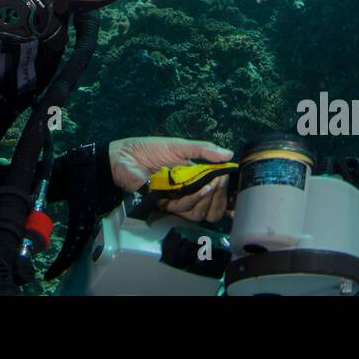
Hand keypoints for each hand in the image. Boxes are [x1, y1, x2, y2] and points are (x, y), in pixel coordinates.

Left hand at [107, 136, 233, 222]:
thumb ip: (204, 150)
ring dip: (208, 198)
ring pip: (200, 212)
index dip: (226, 194)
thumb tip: (229, 154)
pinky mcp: (166, 206)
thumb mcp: (180, 146)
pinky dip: (195, 199)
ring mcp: (177, 201)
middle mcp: (187, 194)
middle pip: (211, 208)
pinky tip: (200, 188)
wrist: (126, 156)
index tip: (232, 184)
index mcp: (193, 180)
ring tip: (211, 185)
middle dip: (220, 197)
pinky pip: (185, 210)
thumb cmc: (151, 149)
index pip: (215, 194)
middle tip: (221, 182)